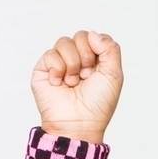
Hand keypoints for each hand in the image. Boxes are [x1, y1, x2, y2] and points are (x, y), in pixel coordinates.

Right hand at [30, 29, 122, 143]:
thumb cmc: (97, 105)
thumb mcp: (114, 75)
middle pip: (80, 35)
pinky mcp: (43, 69)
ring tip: (72, 82)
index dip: (98, 50)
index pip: (94, 37)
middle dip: (86, 56)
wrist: (79, 124)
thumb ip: (110, 48)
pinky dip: (58, 69)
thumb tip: (91, 34)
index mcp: (94, 60)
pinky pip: (50, 54)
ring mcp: (59, 63)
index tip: (98, 71)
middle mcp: (76, 59)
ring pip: (64, 42)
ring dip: (72, 64)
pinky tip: (59, 84)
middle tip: (85, 77)